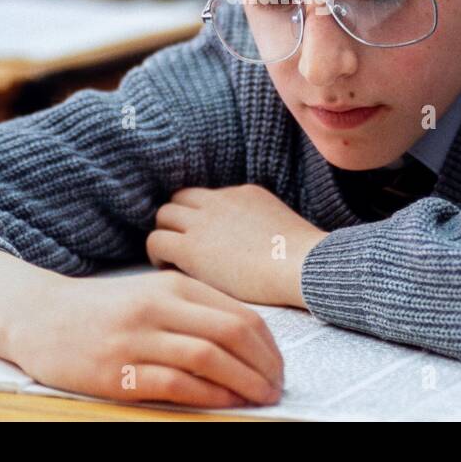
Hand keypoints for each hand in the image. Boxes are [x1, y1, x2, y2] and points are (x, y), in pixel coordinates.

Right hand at [4, 267, 284, 408]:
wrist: (39, 316)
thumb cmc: (102, 309)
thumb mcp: (151, 295)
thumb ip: (194, 310)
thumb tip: (248, 339)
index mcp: (172, 287)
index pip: (237, 313)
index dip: (269, 344)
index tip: (279, 366)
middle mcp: (158, 308)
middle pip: (231, 333)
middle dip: (264, 364)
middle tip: (278, 386)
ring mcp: (137, 339)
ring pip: (208, 357)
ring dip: (244, 381)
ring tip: (261, 398)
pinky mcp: (118, 371)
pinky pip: (175, 384)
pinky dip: (208, 395)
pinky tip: (227, 404)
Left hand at [146, 184, 328, 308]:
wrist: (304, 266)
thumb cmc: (303, 261)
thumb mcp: (282, 228)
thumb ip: (261, 227)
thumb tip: (257, 246)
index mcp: (245, 193)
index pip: (208, 196)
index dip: (199, 214)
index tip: (201, 235)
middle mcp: (220, 200)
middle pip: (180, 198)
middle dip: (176, 219)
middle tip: (178, 244)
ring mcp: (204, 220)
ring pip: (164, 215)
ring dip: (164, 233)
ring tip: (168, 257)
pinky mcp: (192, 247)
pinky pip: (157, 240)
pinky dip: (157, 253)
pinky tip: (166, 268)